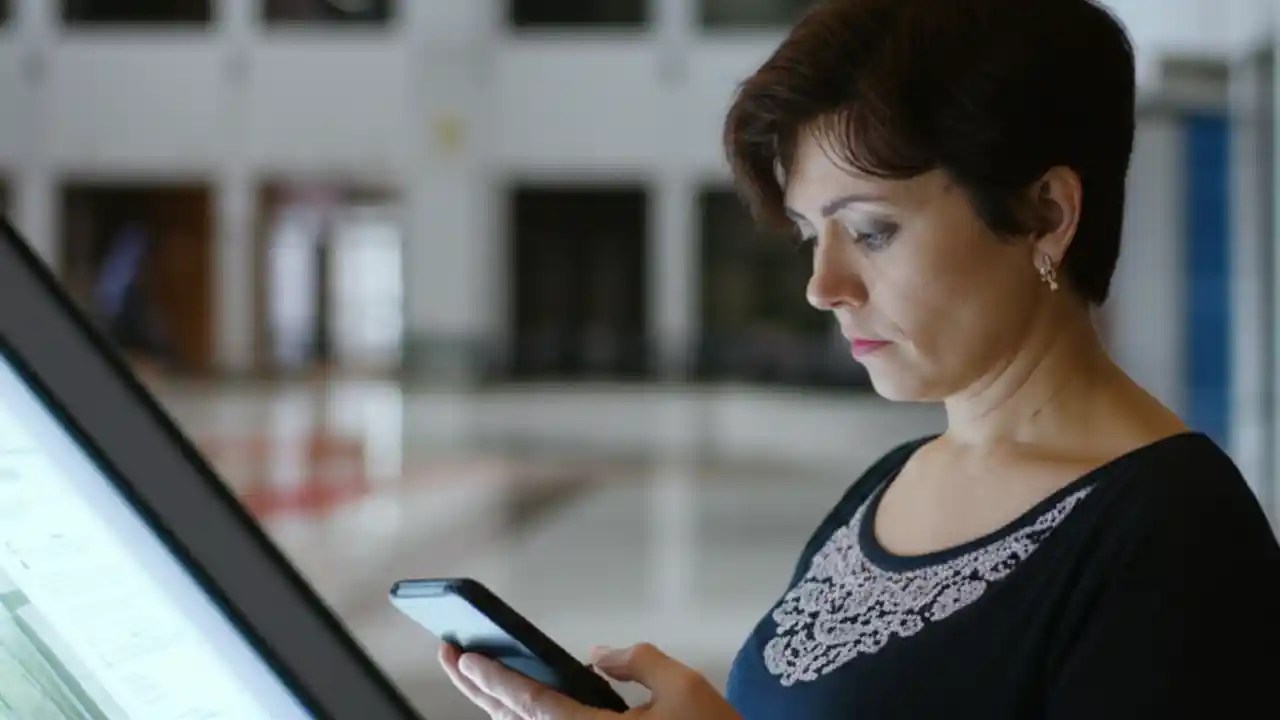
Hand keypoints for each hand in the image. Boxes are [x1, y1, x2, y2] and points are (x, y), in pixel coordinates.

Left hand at [438, 641, 741, 719]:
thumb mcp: (683, 685)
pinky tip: (513, 702)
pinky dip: (523, 719)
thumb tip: (596, 656)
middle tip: (450, 653)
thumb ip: (638, 659)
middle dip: (478, 687)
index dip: (493, 678)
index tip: (463, 656)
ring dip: (495, 703)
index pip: (531, 705)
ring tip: (473, 672)